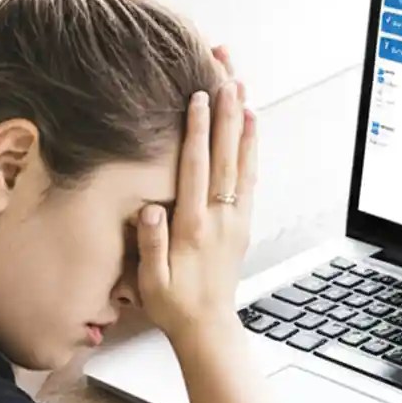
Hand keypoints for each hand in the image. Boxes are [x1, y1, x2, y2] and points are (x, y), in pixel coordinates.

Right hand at [135, 61, 256, 339]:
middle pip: (224, 155)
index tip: (199, 98)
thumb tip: (149, 211)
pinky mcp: (243, 222)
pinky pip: (251, 177)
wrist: (207, 327)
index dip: (197, 132)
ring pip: (241, 161)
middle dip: (225, 113)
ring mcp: (234, 218)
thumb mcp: (151, 282)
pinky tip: (252, 127)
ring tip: (242, 88)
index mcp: (192, 227)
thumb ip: (150, 244)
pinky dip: (252, 148)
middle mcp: (218, 217)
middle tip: (227, 75)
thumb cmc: (174, 304)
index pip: (196, 169)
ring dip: (241, 123)